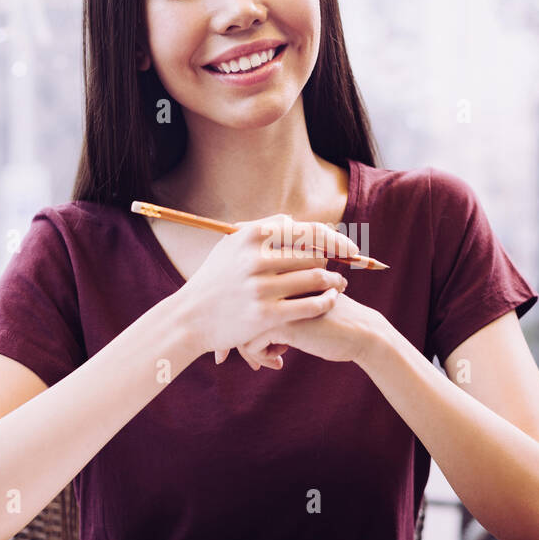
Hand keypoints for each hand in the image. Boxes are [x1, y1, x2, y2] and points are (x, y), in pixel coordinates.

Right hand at [178, 213, 361, 359]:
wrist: (189, 318)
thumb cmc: (213, 280)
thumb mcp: (230, 246)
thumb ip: (261, 229)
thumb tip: (292, 220)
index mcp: (251, 236)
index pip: (307, 231)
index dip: (335, 239)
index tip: (349, 247)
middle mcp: (256, 259)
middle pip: (315, 254)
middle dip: (335, 262)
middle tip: (344, 269)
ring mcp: (261, 288)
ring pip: (316, 279)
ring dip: (335, 282)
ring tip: (341, 285)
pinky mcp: (266, 315)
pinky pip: (310, 305)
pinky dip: (327, 301)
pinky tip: (331, 301)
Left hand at [230, 290, 384, 368]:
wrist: (362, 333)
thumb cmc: (329, 320)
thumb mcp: (299, 304)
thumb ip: (274, 303)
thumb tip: (238, 325)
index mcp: (277, 271)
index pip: (241, 295)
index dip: (240, 319)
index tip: (249, 340)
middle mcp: (274, 281)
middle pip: (237, 310)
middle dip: (238, 337)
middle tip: (246, 355)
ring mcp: (277, 300)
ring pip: (241, 327)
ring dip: (250, 349)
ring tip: (269, 357)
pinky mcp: (283, 322)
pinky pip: (252, 344)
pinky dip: (262, 356)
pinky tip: (280, 360)